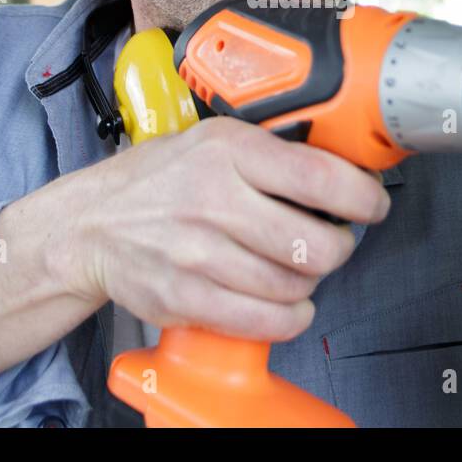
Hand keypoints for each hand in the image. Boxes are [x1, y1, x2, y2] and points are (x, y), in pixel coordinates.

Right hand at [52, 116, 390, 341]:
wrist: (90, 225)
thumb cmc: (157, 180)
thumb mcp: (213, 140)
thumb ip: (272, 152)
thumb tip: (344, 167)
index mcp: (227, 151)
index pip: (320, 177)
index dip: (362, 198)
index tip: (371, 205)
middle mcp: (213, 199)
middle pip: (315, 244)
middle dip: (339, 247)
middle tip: (331, 241)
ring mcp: (198, 253)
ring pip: (294, 286)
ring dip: (310, 283)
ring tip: (299, 269)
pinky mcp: (186, 297)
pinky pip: (264, 321)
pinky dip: (289, 318)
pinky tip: (286, 303)